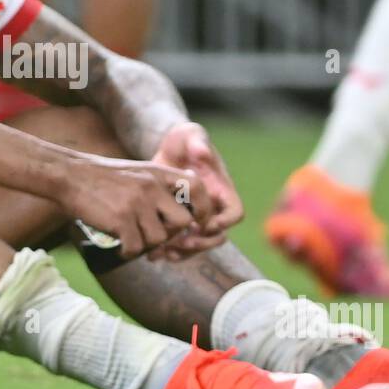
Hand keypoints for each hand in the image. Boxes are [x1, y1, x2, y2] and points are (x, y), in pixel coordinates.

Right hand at [61, 155, 214, 260]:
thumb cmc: (104, 178)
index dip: (204, 209)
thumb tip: (192, 186)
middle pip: (182, 222)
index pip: (198, 188)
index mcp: (158, 173)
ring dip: (145, 245)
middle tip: (153, 236)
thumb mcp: (138, 170)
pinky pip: (136, 248)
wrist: (70, 176)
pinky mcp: (121, 220)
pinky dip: (128, 253)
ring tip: (131, 238)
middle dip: (171, 235)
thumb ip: (162, 182)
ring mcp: (137, 203)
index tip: (197, 223)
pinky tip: (120, 246)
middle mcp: (152, 186)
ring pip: (158, 239)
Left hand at [149, 122, 243, 257]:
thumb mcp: (190, 135)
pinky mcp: (178, 223)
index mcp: (222, 190)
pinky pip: (180, 245)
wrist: (166, 151)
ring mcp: (196, 218)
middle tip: (183, 243)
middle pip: (217, 236)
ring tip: (164, 253)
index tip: (205, 224)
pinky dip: (169, 251)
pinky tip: (153, 253)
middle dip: (202, 243)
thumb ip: (198, 141)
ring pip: (198, 245)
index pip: (235, 212)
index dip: (224, 222)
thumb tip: (202, 153)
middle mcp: (213, 208)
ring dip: (184, 252)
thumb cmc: (184, 141)